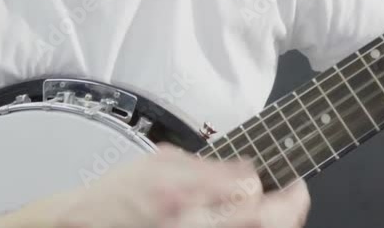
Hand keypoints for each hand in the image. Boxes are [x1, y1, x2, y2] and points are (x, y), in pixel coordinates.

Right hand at [55, 142, 310, 227]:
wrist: (86, 222)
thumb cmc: (120, 193)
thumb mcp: (161, 161)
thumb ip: (207, 166)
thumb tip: (247, 170)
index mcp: (183, 192)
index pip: (247, 190)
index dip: (278, 186)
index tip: (291, 179)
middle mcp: (192, 221)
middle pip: (260, 222)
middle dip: (290, 208)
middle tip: (297, 195)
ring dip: (276, 223)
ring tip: (283, 210)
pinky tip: (256, 222)